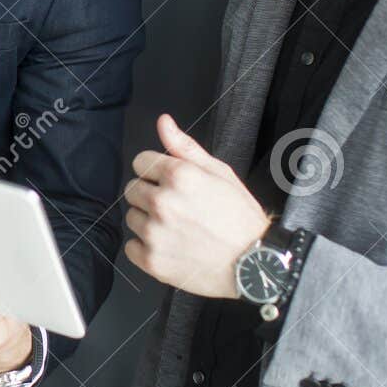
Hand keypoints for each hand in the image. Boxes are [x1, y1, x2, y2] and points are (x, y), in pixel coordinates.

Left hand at [122, 113, 269, 298]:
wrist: (254, 264)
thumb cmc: (240, 217)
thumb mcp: (219, 173)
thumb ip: (185, 147)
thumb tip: (163, 122)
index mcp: (179, 176)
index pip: (140, 162)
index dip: (156, 171)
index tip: (169, 182)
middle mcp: (163, 203)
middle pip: (132, 189)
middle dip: (150, 194)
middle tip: (176, 207)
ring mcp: (155, 233)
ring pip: (131, 218)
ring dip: (148, 221)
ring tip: (177, 228)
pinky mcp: (152, 260)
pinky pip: (131, 247)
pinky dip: (146, 248)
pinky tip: (170, 246)